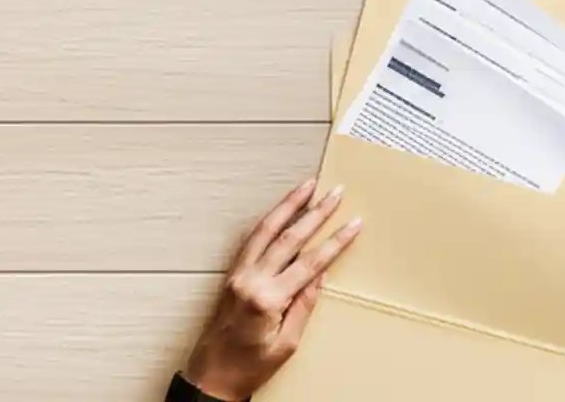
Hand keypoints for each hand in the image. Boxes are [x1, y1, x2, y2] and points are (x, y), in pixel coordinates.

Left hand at [184, 179, 362, 400]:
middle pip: (289, 238)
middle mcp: (250, 281)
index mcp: (267, 299)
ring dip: (288, 205)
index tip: (354, 224)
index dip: (335, 242)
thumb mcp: (287, 344)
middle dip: (315, 213)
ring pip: (265, 230)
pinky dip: (267, 221)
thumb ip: (304, 306)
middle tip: (335, 193)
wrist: (211, 378)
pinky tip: (279, 210)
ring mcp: (237, 275)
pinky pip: (250, 240)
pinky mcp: (230, 276)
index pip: (310, 263)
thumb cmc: (248, 368)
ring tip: (307, 186)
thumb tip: (319, 275)